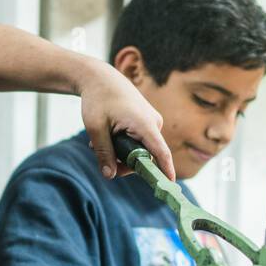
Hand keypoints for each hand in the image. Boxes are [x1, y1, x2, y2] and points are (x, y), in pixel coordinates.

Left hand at [77, 63, 175, 179]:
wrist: (99, 78)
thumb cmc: (97, 100)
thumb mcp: (96, 129)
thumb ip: (103, 153)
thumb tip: (110, 176)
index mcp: (144, 124)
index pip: (160, 153)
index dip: (165, 171)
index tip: (169, 187)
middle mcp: (154, 123)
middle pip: (146, 157)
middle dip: (125, 163)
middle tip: (104, 161)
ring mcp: (152, 122)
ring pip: (141, 150)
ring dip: (122, 152)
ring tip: (100, 143)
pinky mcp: (147, 122)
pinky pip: (140, 142)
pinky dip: (124, 144)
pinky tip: (108, 136)